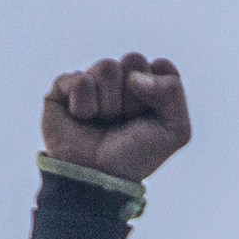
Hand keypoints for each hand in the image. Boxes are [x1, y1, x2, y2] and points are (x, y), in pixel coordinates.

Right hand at [44, 53, 190, 181]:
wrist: (98, 178)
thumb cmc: (135, 156)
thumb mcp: (174, 131)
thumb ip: (174, 93)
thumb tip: (135, 76)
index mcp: (147, 86)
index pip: (160, 66)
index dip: (157, 93)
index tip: (149, 118)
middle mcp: (119, 80)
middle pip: (133, 59)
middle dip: (132, 97)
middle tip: (124, 120)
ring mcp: (92, 82)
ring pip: (106, 67)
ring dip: (108, 104)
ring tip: (102, 122)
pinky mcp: (63, 88)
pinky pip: (80, 80)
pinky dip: (84, 106)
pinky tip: (81, 119)